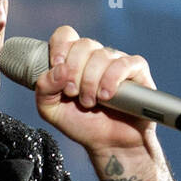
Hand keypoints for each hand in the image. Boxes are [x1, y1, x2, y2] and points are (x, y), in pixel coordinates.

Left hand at [33, 25, 157, 154]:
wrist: (108, 145)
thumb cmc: (82, 125)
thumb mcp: (51, 110)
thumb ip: (43, 89)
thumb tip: (58, 69)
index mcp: (75, 60)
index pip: (66, 35)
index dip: (60, 47)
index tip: (57, 68)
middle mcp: (96, 57)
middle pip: (83, 44)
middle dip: (74, 71)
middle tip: (73, 94)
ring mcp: (117, 62)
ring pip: (102, 55)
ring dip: (91, 81)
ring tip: (90, 103)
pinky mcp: (137, 72)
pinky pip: (125, 64)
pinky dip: (112, 79)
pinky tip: (106, 96)